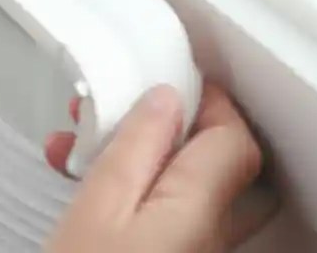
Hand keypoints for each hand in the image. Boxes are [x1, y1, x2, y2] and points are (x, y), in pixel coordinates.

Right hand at [44, 84, 276, 251]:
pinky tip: (89, 194)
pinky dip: (136, 198)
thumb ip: (136, 148)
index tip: (172, 81)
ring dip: (144, 162)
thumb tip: (164, 102)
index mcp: (200, 211)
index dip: (209, 100)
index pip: (233, 136)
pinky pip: (169, 222)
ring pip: (190, 193)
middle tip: (131, 112)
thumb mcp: (96, 209)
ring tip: (83, 151)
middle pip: (221, 164)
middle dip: (177, 129)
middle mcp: (210, 239)